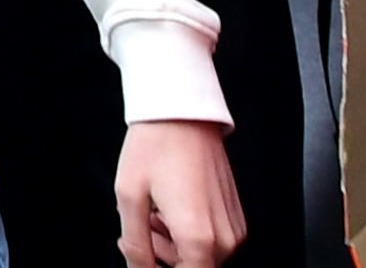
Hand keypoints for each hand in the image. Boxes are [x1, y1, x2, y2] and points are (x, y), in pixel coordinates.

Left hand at [113, 118, 243, 267]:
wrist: (182, 112)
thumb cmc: (155, 147)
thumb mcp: (130, 198)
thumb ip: (136, 245)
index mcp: (199, 238)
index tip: (144, 254)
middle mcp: (224, 237)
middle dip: (161, 257)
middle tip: (141, 228)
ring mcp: (234, 227)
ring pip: (201, 258)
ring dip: (173, 245)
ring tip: (155, 212)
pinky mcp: (236, 217)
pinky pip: (212, 242)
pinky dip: (188, 233)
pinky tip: (172, 209)